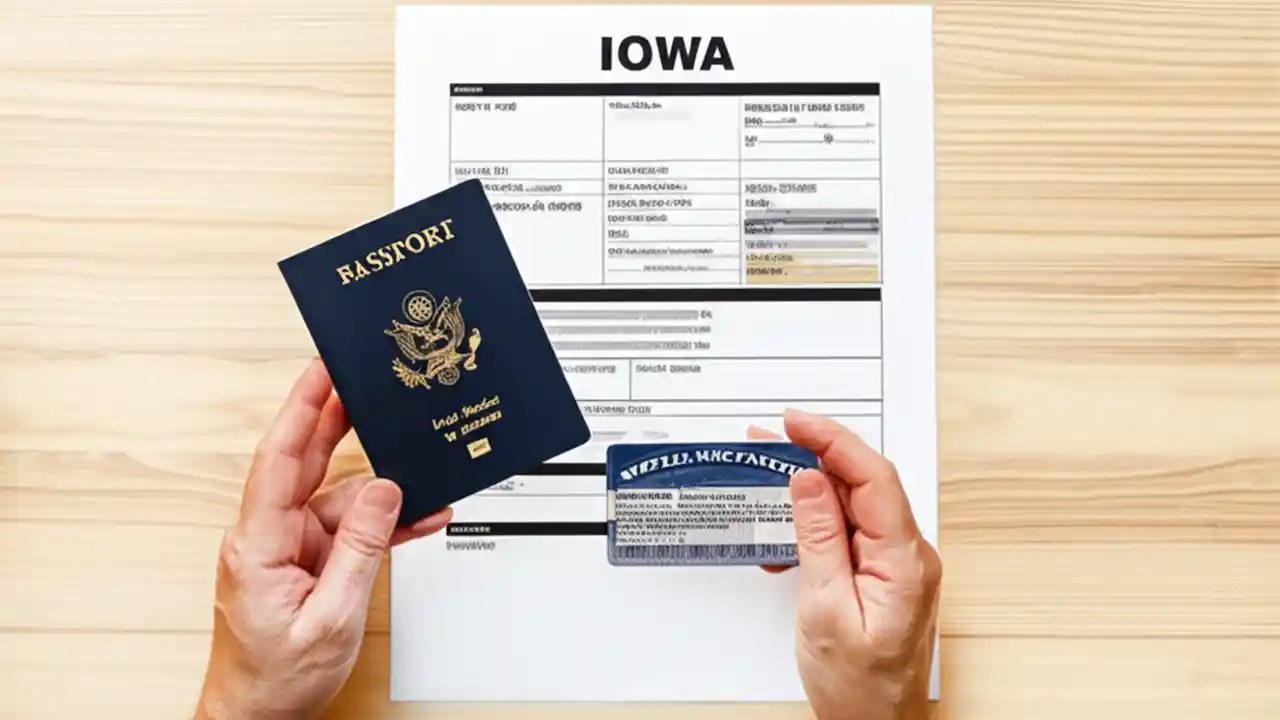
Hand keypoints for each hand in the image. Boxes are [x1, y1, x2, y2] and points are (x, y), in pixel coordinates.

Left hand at [196, 359, 451, 718]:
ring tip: (423, 475)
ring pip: (338, 497)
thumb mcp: (331, 616)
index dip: (301, 408)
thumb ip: (361, 550)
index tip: (320, 370)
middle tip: (365, 383)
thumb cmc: (275, 679)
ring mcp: (287, 547)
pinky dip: (380, 524)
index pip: (278, 458)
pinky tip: (414, 515)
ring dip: (380, 490)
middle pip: (305, 461)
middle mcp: (267, 536)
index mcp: (257, 542)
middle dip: (337, 419)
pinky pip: (347, 529)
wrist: (258, 717)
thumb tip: (385, 492)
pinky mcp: (306, 561)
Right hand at [752, 411, 940, 719]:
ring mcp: (897, 565)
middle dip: (814, 456)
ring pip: (852, 505)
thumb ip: (819, 538)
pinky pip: (848, 533)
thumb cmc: (859, 689)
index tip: (795, 423)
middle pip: (863, 484)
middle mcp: (909, 556)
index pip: (874, 477)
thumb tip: (808, 481)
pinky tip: (783, 536)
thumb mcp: (825, 609)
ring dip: (809, 490)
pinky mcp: (882, 575)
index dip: (833, 440)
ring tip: (764, 477)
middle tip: (767, 441)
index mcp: (905, 562)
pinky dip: (813, 526)